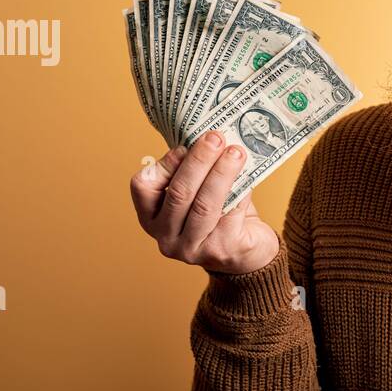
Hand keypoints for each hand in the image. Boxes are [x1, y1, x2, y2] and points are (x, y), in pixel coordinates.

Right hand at [130, 130, 279, 274]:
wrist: (246, 253)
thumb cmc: (218, 216)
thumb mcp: (196, 193)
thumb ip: (193, 171)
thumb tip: (206, 139)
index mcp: (151, 218)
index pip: (143, 186)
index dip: (165, 163)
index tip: (186, 145)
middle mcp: (166, 238)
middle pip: (179, 193)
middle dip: (199, 161)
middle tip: (215, 137)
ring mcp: (192, 249)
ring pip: (205, 204)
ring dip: (222, 173)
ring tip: (236, 152)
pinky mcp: (222, 251)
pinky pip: (231, 214)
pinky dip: (241, 192)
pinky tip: (248, 177)